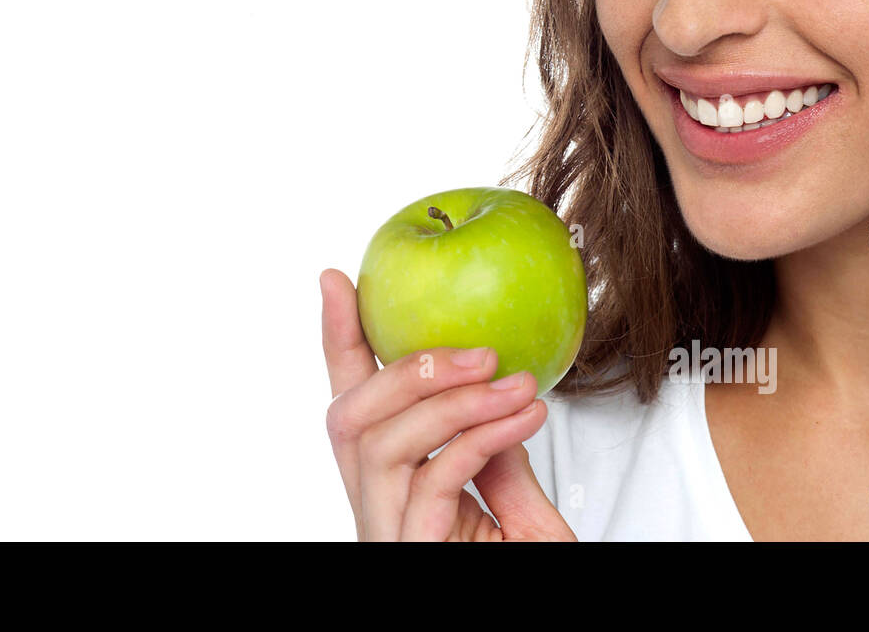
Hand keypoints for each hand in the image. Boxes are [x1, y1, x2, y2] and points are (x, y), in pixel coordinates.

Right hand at [321, 268, 575, 540]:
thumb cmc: (530, 586)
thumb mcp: (526, 519)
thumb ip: (504, 468)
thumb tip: (495, 401)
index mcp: (392, 496)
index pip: (355, 411)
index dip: (340, 342)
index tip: (338, 281)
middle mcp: (379, 512)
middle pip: (350, 418)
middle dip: (404, 367)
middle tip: (479, 350)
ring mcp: (390, 533)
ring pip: (384, 442)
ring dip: (454, 400)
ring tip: (517, 384)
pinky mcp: (412, 549)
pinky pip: (435, 477)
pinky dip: (480, 438)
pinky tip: (524, 418)